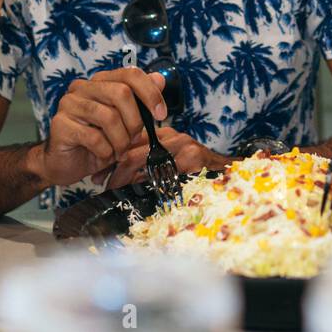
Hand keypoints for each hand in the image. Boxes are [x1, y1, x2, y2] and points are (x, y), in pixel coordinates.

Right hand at [41, 69, 168, 183]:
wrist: (65, 164)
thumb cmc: (97, 142)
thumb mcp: (125, 122)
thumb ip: (141, 100)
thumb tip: (159, 79)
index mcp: (100, 81)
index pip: (130, 74)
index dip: (150, 93)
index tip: (161, 115)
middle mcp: (83, 87)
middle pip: (122, 93)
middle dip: (134, 122)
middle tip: (133, 139)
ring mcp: (69, 104)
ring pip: (109, 117)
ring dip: (120, 141)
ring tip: (118, 151)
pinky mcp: (60, 124)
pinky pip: (94, 137)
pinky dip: (105, 152)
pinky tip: (103, 156)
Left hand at [108, 128, 229, 186]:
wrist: (234, 178)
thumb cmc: (202, 177)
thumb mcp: (174, 167)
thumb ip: (150, 168)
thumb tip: (119, 178)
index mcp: (167, 137)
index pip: (131, 140)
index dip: (112, 156)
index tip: (99, 173)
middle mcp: (173, 138)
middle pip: (131, 149)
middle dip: (111, 167)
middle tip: (97, 182)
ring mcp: (183, 148)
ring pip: (139, 158)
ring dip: (119, 177)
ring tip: (109, 190)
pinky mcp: (192, 159)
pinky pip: (157, 173)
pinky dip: (139, 184)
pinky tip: (131, 194)